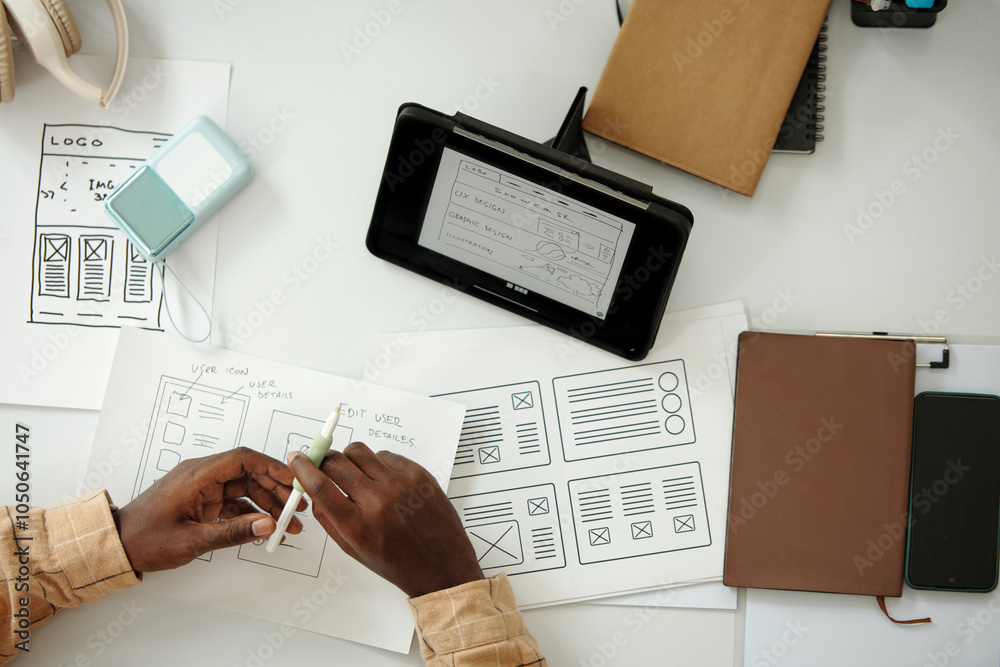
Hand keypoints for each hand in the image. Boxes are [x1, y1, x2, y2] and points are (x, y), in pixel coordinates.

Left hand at [113, 447, 305, 572]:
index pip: (243, 459)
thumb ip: (233, 532)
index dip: (271, 467)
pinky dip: (252, 513)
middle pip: (249, 473)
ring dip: (267, 503)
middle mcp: (202, 476)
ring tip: (287, 523)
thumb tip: (266, 526)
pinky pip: (235, 501)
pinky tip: (266, 526)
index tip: (292, 481)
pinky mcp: (203, 501)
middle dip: (276, 489)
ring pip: (245, 488)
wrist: (117, 547)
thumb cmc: (145, 539)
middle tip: (295, 508)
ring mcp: (203, 488)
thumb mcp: (192, 540)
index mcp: (197, 475)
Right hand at [289, 442, 482, 597]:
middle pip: (336, 461)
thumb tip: (310, 486)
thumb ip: (329, 518)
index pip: (319, 485)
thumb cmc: (397, 562)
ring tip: (355, 474)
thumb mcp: (354, 549)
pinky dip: (376, 463)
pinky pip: (385, 455)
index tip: (296, 458)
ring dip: (349, 459)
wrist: (442, 565)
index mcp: (358, 525)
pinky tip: (382, 480)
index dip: (302, 467)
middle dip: (324, 460)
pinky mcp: (418, 474)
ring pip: (359, 451)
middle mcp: (378, 501)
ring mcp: (400, 484)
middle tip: (324, 464)